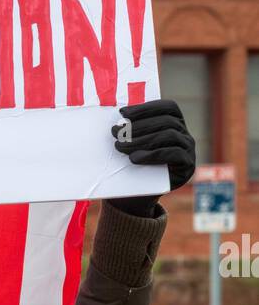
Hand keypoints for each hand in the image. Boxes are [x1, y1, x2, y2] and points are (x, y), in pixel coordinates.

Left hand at [110, 98, 195, 212]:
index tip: (123, 113)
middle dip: (138, 126)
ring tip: (120, 147)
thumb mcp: (132, 145)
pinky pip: (174, 154)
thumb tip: (119, 119)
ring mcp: (189, 149)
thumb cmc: (133, 165)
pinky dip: (152, 155)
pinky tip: (134, 158)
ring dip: (142, 140)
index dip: (146, 108)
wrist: (139, 196)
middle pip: (166, 122)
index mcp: (175, 124)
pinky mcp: (188, 166)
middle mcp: (185, 134)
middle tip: (116, 133)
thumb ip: (132, 130)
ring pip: (169, 135)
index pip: (168, 107)